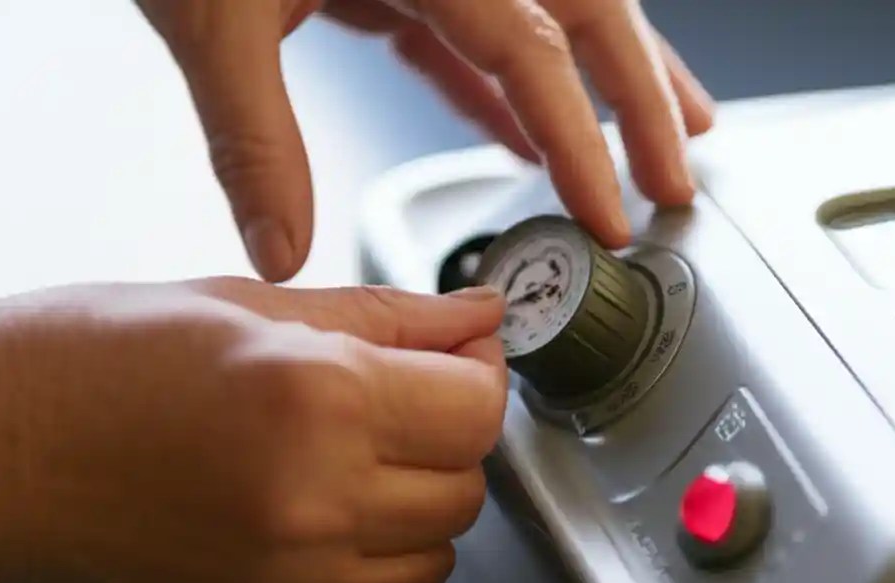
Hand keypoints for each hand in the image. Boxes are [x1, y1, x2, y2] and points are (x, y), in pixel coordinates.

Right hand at [0, 278, 506, 582]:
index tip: (456, 357)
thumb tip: (477, 317)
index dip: (477, 374)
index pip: (478, 408)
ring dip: (413, 505)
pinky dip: (368, 561)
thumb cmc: (93, 364)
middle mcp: (313, 504)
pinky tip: (311, 513)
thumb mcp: (250, 306)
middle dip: (447, 438)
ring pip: (433, 556)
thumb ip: (390, 317)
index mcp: (316, 402)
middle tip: (395, 401)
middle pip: (466, 488)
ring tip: (344, 458)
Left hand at [135, 0, 714, 280]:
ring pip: (560, 14)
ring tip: (670, 134)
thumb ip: (253, 137)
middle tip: (682, 177)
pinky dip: (518, 88)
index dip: (583, 137)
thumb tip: (280, 247)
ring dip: (618, 77)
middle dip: (645, 99)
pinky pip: (489, 34)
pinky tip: (534, 136)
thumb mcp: (212, 16)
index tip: (610, 211)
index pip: (532, 49)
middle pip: (588, 14)